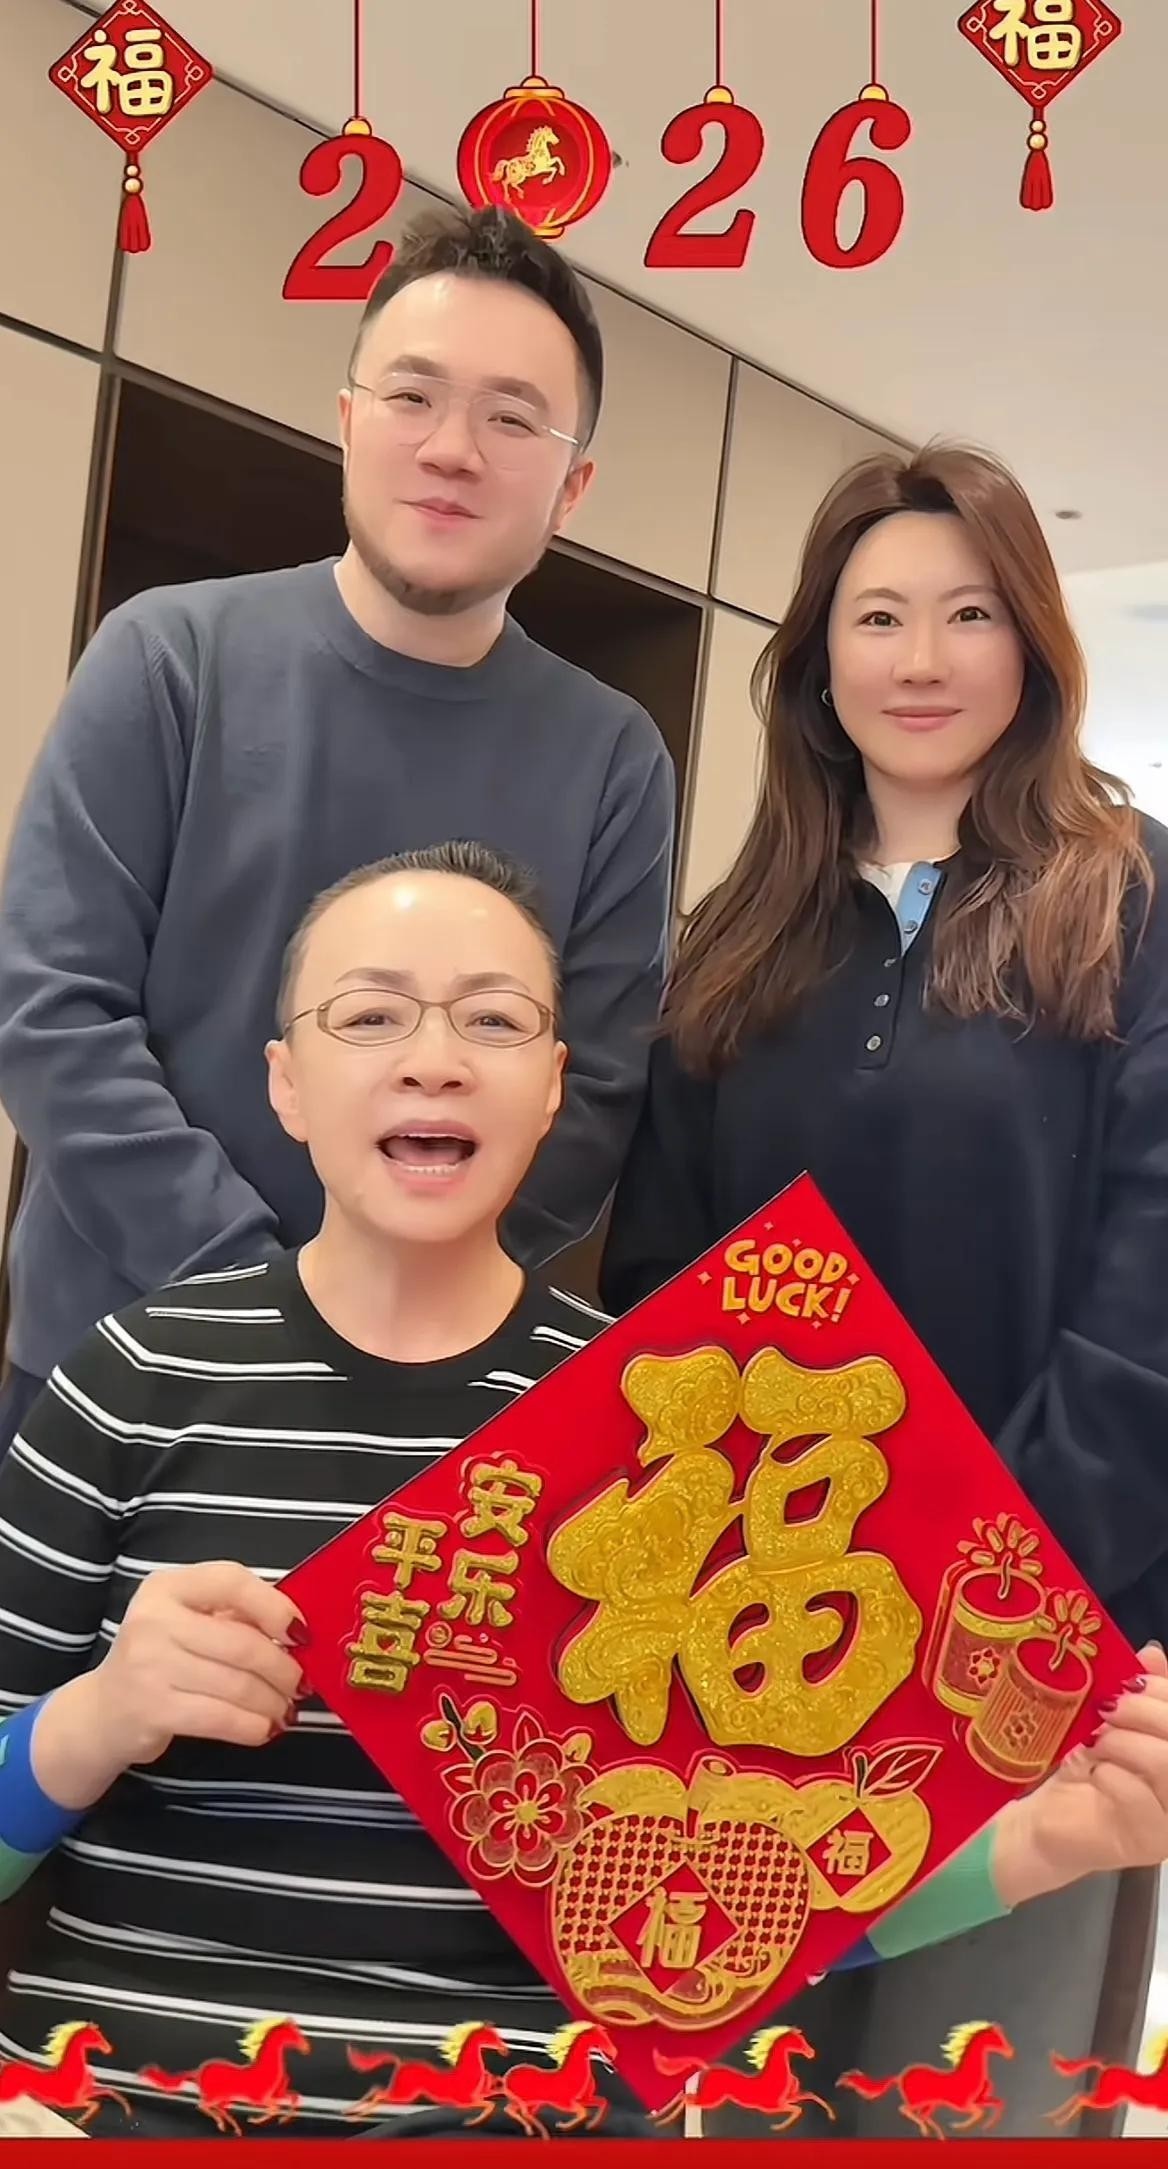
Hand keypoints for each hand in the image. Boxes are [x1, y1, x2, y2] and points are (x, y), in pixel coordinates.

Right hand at [33, 1562, 305, 1809]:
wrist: (104, 1711)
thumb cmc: (161, 1658)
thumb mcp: (189, 1622)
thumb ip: (234, 1617)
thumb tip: (297, 1634)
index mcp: (167, 1586)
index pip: (231, 1581)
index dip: (274, 1606)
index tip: (300, 1633)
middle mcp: (153, 1619)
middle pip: (241, 1642)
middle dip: (283, 1668)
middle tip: (301, 1683)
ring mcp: (149, 1665)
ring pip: (236, 1685)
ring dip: (273, 1701)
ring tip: (286, 1708)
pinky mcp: (152, 1710)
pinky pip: (220, 1718)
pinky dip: (252, 1726)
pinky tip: (265, 1728)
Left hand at [994, 1644, 1167, 1903]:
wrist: (1047, 1818)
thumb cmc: (1084, 1765)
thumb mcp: (1109, 1721)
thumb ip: (1136, 1691)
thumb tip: (1153, 1652)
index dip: (1165, 1691)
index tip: (1130, 1681)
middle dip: (1145, 1712)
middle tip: (1107, 1707)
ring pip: (1166, 1765)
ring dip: (1125, 1742)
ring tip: (1096, 1740)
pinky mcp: (1148, 1843)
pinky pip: (1139, 1798)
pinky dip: (1112, 1774)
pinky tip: (1093, 1771)